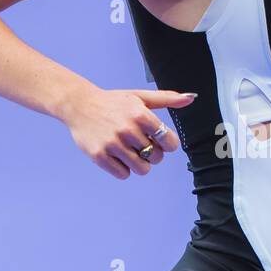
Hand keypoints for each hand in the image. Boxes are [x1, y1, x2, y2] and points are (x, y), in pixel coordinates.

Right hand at [64, 85, 195, 179]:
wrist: (79, 105)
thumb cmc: (112, 102)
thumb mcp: (139, 96)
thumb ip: (166, 98)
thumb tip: (191, 97)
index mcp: (140, 115)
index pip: (169, 142)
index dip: (167, 144)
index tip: (160, 141)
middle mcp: (127, 129)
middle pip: (156, 158)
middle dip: (153, 154)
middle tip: (141, 145)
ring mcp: (112, 144)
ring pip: (142, 169)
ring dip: (139, 163)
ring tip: (130, 151)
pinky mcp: (99, 156)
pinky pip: (123, 174)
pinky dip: (123, 168)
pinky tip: (117, 156)